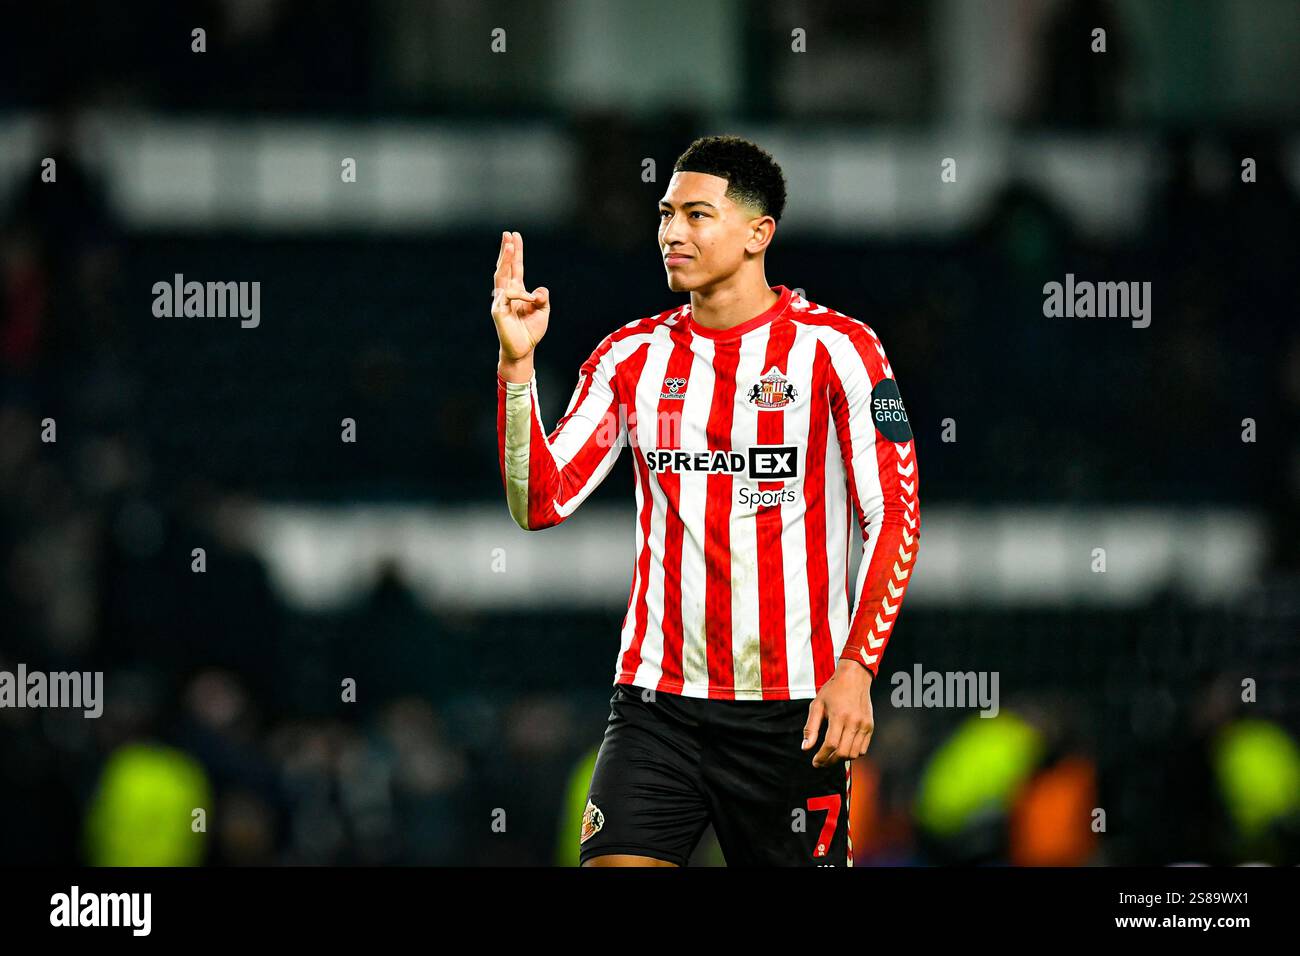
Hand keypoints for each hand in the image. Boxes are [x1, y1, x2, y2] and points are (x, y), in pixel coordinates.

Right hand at [491, 230, 549, 365]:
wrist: (524, 349)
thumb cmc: (531, 330)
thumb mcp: (543, 311)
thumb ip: (543, 297)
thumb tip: (539, 290)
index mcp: (518, 291)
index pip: (516, 267)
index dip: (516, 252)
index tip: (515, 236)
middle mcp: (507, 293)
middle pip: (505, 267)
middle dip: (507, 250)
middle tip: (508, 234)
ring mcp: (501, 301)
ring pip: (501, 276)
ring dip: (505, 260)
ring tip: (509, 246)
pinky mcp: (498, 310)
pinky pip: (507, 296)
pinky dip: (519, 294)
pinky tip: (529, 299)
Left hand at [802, 659, 873, 766]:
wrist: (854, 677)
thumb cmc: (833, 690)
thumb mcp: (817, 705)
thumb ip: (811, 728)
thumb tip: (805, 747)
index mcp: (839, 716)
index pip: (831, 744)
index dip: (822, 757)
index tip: (815, 762)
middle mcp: (854, 722)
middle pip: (843, 752)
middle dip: (830, 762)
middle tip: (822, 763)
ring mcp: (864, 725)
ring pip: (854, 753)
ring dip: (841, 759)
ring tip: (831, 757)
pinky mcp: (870, 726)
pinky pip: (863, 748)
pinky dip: (853, 753)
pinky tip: (843, 749)